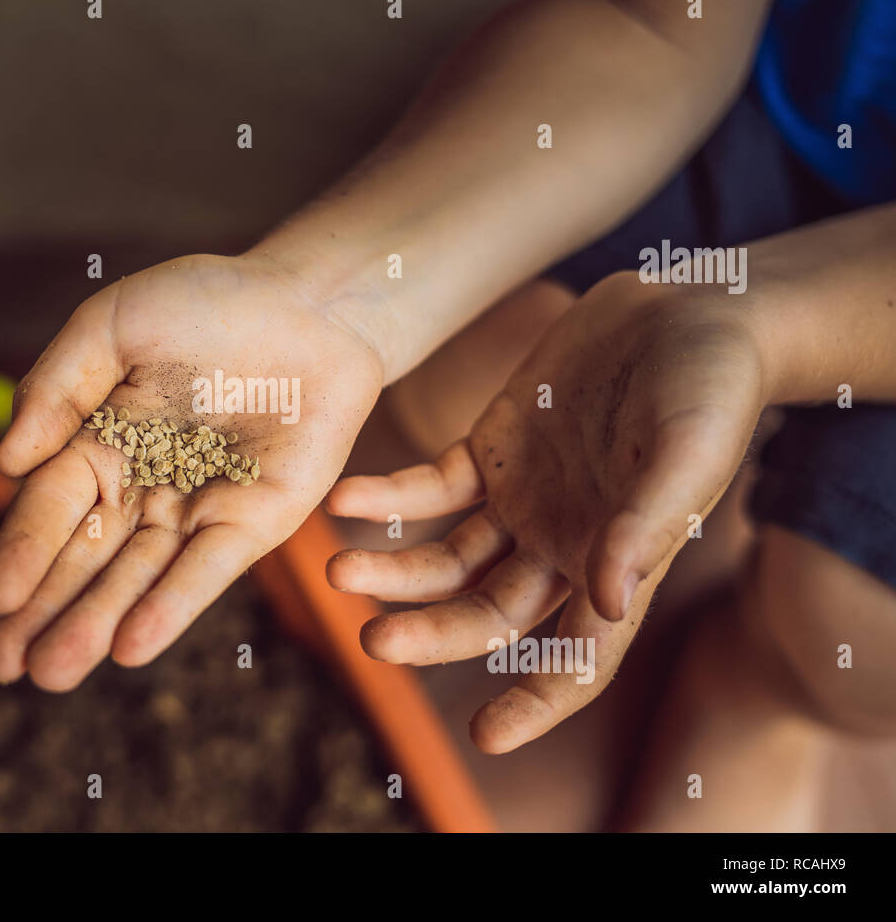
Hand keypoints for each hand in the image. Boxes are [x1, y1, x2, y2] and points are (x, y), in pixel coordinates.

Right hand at [0, 254, 382, 689]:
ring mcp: (196, 510)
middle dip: (42, 613)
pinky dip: (171, 607)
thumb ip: (57, 384)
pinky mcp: (253, 523)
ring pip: (138, 577)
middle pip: (84, 559)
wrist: (314, 304)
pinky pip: (207, 569)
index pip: (50, 508)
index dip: (21, 552)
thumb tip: (6, 463)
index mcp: (98, 443)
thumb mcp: (116, 322)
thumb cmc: (211, 301)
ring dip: (96, 624)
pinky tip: (131, 648)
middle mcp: (141, 487)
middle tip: (1, 667)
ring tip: (52, 674)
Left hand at [326, 272, 765, 751]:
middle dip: (431, 634)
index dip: (535, 704)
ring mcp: (521, 503)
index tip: (484, 737)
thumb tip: (608, 603)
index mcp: (619, 568)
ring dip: (393, 573)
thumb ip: (648, 523)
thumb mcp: (690, 450)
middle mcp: (562, 549)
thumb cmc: (711, 385)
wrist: (688, 310)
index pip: (577, 659)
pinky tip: (346, 500)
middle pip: (486, 616)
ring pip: (446, 561)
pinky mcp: (490, 453)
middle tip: (373, 640)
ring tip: (337, 573)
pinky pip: (428, 488)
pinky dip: (388, 497)